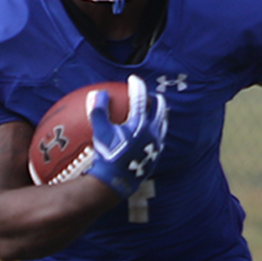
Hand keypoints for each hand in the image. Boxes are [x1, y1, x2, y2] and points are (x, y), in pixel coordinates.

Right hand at [85, 74, 166, 198]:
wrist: (118, 181)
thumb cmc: (107, 156)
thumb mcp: (100, 132)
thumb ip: (99, 111)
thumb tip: (99, 93)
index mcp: (139, 123)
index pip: (140, 98)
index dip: (137, 86)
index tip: (133, 79)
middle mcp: (152, 131)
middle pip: (159, 108)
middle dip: (154, 98)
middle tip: (148, 94)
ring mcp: (156, 143)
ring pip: (162, 122)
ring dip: (159, 114)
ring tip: (154, 110)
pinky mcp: (156, 154)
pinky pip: (160, 137)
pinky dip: (157, 130)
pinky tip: (152, 132)